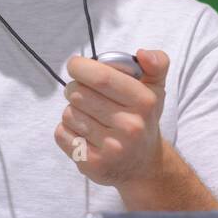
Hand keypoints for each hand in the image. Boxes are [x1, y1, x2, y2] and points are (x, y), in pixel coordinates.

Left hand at [55, 49, 169, 188]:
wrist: (143, 165)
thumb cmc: (143, 118)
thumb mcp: (156, 89)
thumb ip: (156, 64)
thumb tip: (143, 53)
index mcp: (144, 102)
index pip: (103, 78)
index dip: (81, 67)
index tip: (75, 65)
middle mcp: (130, 126)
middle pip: (79, 94)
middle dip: (74, 87)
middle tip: (82, 92)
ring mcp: (111, 147)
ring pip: (69, 113)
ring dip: (72, 110)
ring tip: (88, 115)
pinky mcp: (92, 163)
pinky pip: (62, 134)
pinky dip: (66, 130)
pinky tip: (83, 133)